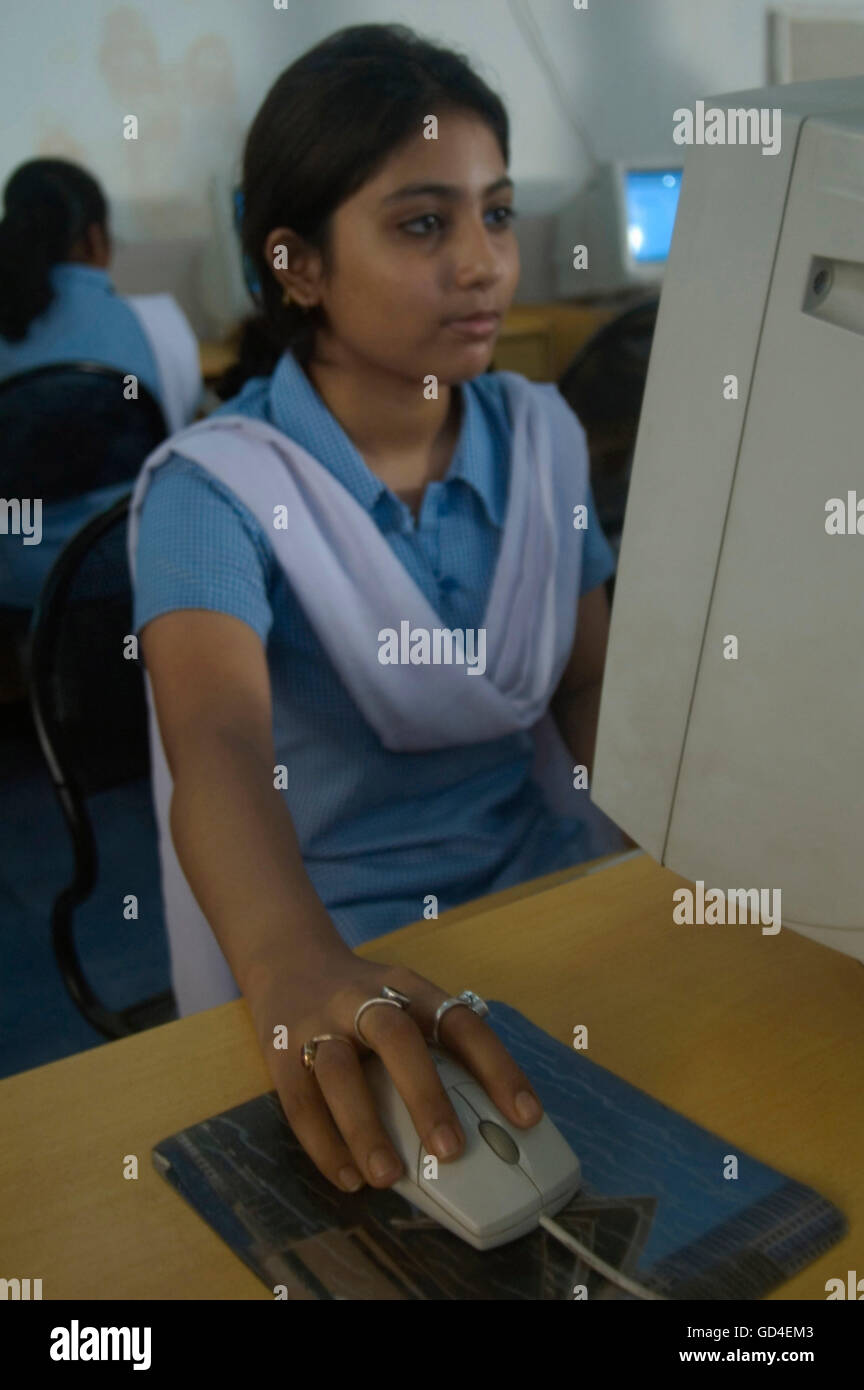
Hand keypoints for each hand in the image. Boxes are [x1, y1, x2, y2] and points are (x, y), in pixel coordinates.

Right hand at [246, 950, 544, 1192]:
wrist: (290, 962)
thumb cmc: (366, 1000)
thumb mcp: (407, 1003)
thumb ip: (439, 1050)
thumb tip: (488, 1125)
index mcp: (409, 988)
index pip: (461, 1022)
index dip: (497, 1068)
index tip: (526, 1117)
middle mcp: (363, 1000)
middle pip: (396, 1038)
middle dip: (425, 1095)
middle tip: (451, 1150)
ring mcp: (318, 1024)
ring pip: (338, 1071)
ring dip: (364, 1126)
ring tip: (387, 1177)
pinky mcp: (280, 1053)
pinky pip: (299, 1101)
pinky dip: (323, 1144)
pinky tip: (348, 1178)